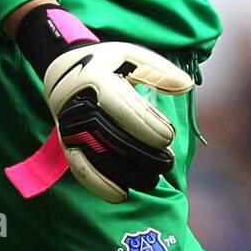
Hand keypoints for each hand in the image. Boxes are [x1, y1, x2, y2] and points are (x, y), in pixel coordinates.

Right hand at [14, 4, 191, 202]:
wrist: (63, 68)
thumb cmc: (106, 62)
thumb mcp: (131, 55)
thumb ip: (159, 70)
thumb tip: (186, 86)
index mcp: (95, 78)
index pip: (121, 106)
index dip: (145, 124)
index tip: (169, 137)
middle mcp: (78, 104)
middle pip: (110, 135)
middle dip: (141, 152)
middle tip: (167, 163)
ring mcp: (69, 126)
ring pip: (96, 156)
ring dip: (125, 172)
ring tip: (152, 180)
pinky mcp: (66, 141)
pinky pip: (79, 168)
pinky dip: (98, 185)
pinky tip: (122, 194)